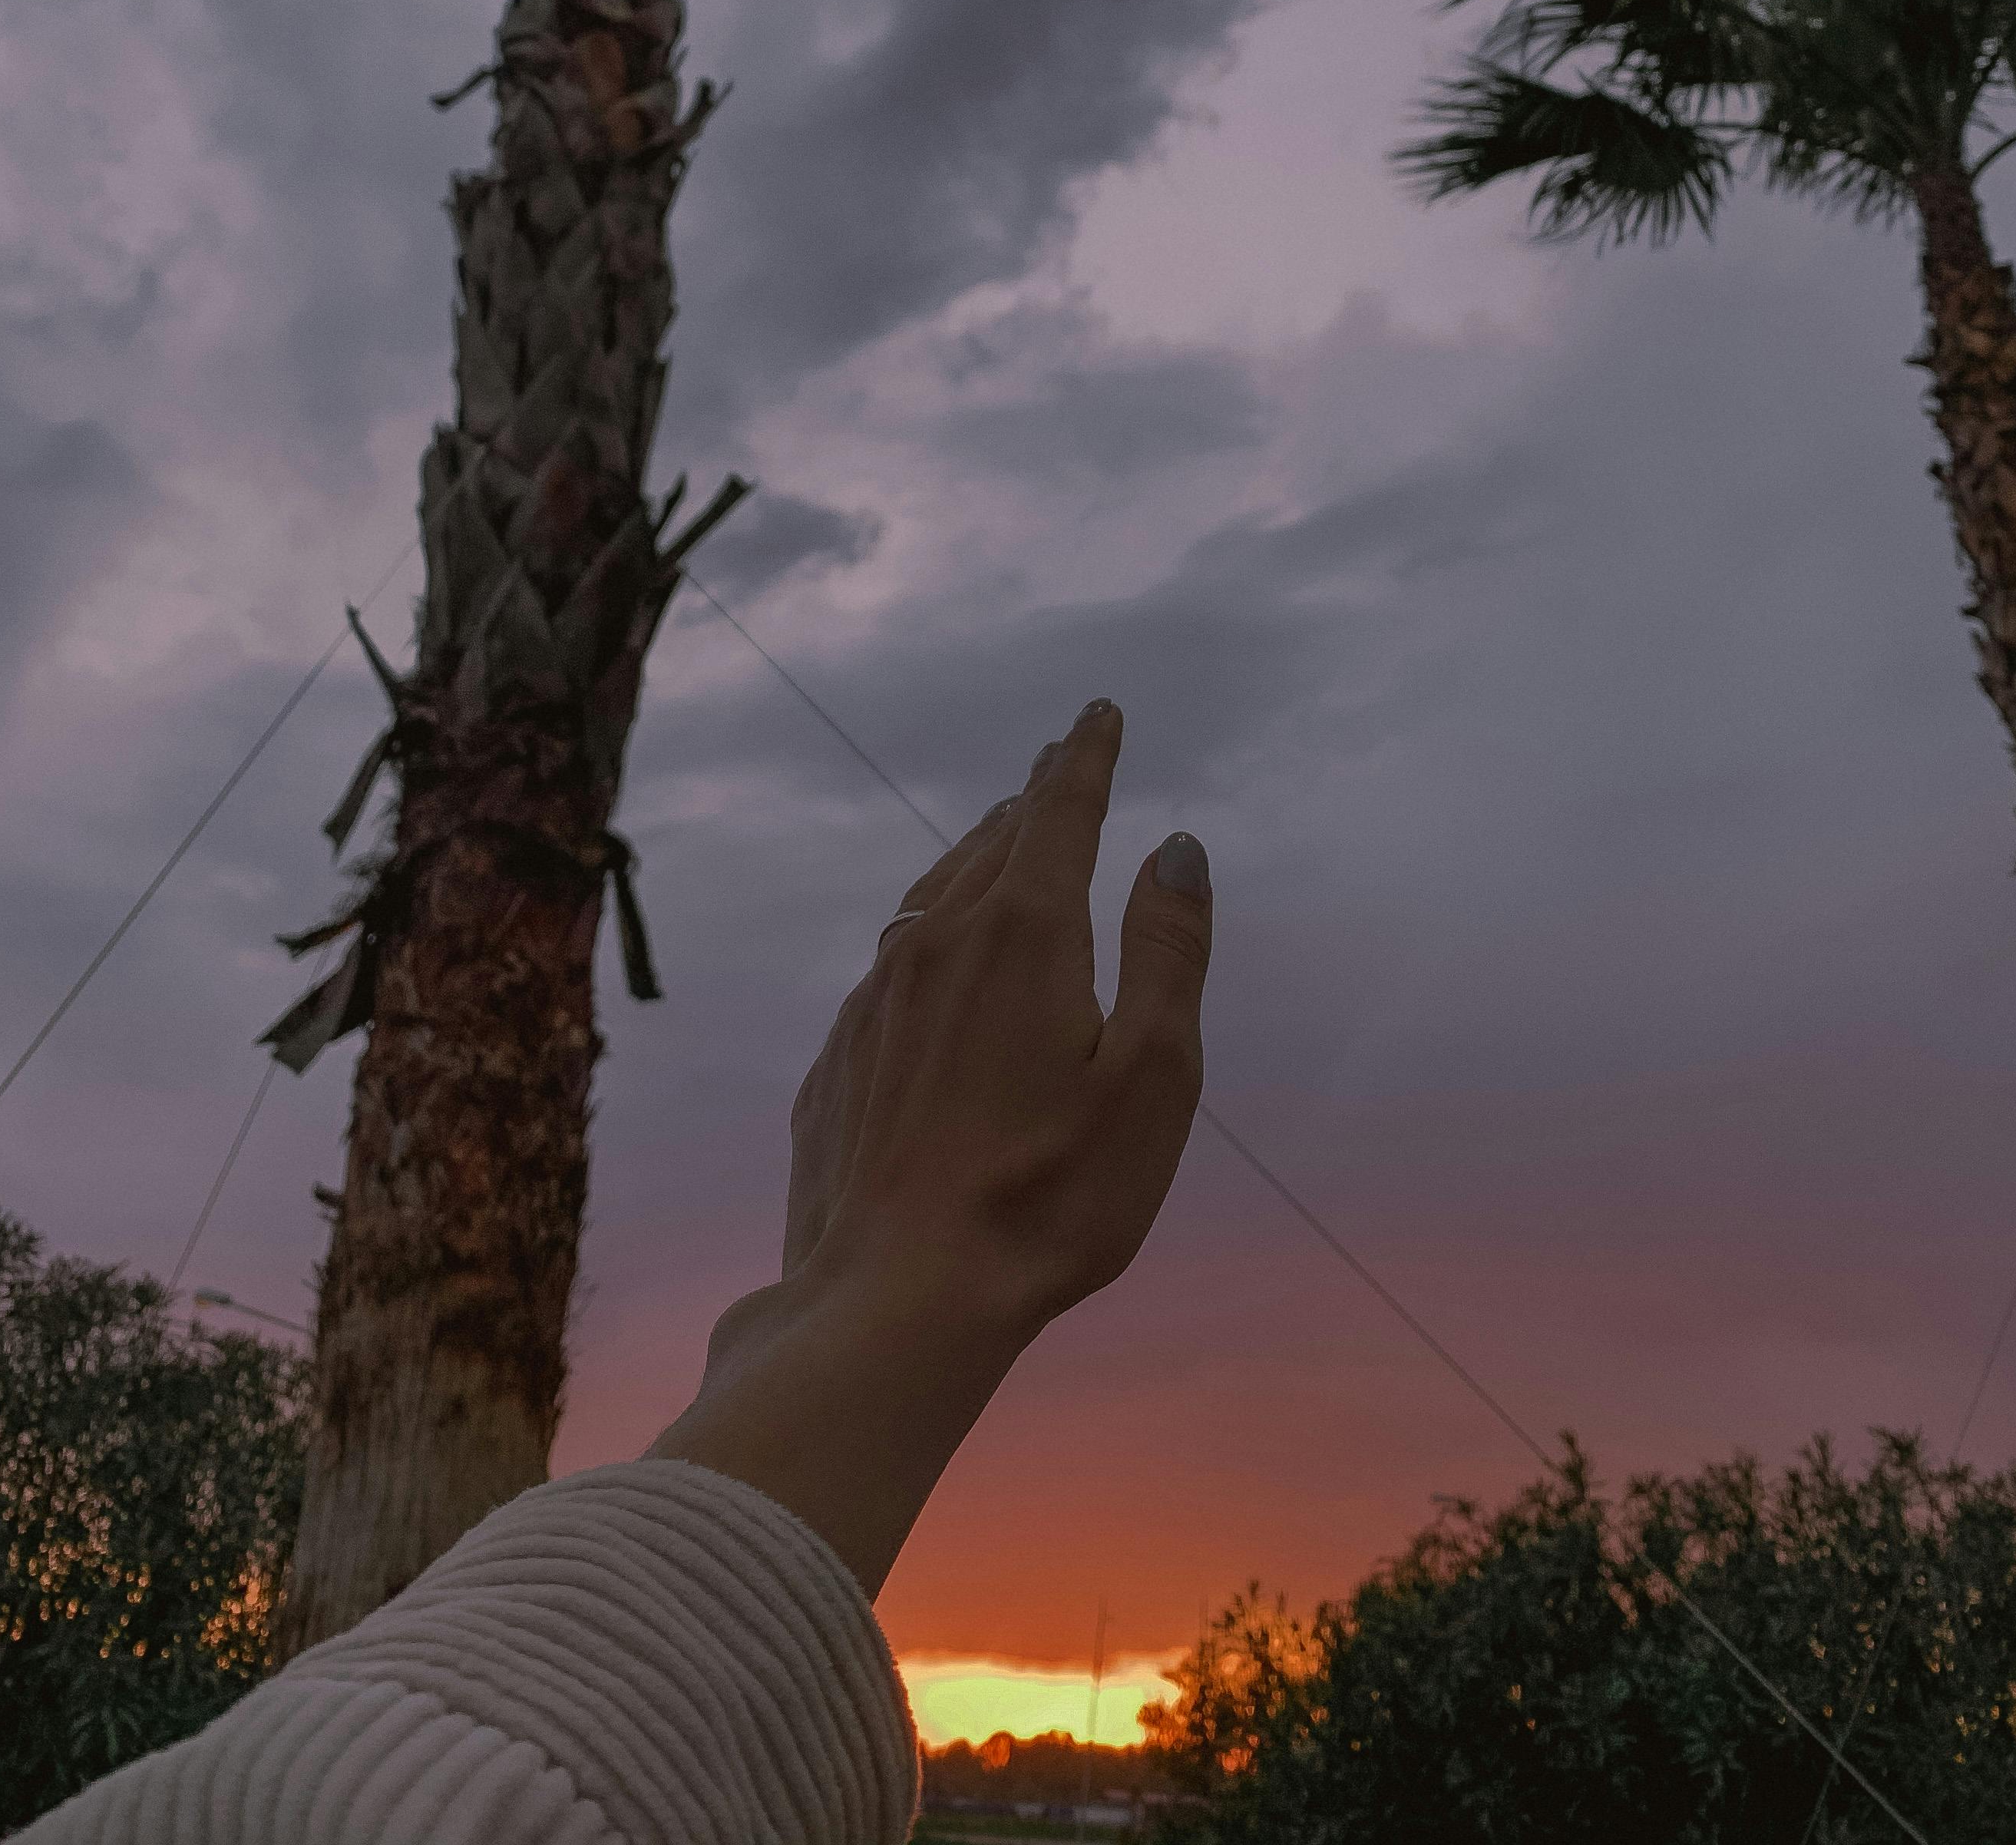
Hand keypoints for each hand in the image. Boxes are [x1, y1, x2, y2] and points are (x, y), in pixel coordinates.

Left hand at [651, 699, 1212, 1595]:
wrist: (892, 1301)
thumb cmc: (1049, 1198)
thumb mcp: (1152, 1077)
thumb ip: (1169, 950)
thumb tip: (1178, 846)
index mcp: (1023, 935)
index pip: (1060, 812)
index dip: (1084, 757)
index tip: (1097, 713)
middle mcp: (935, 946)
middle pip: (991, 846)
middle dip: (1032, 803)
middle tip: (1055, 770)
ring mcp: (873, 1003)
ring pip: (929, 901)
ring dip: (973, 862)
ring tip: (998, 844)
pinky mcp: (837, 1063)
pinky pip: (890, 973)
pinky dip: (925, 945)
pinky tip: (931, 971)